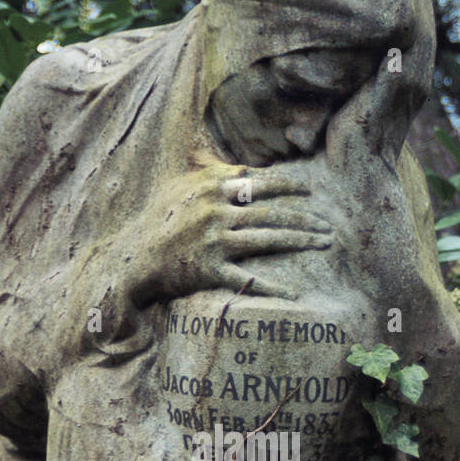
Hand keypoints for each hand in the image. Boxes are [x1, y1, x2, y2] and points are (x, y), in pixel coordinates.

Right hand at [124, 154, 333, 308]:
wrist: (132, 256)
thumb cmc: (158, 220)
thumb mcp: (182, 187)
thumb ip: (214, 174)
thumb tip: (246, 168)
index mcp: (210, 187)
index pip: (260, 182)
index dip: (289, 187)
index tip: (311, 193)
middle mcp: (214, 211)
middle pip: (270, 212)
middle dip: (304, 218)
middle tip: (328, 225)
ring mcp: (213, 241)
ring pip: (266, 239)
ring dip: (299, 241)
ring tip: (322, 243)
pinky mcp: (208, 269)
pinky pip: (247, 279)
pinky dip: (272, 286)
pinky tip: (294, 292)